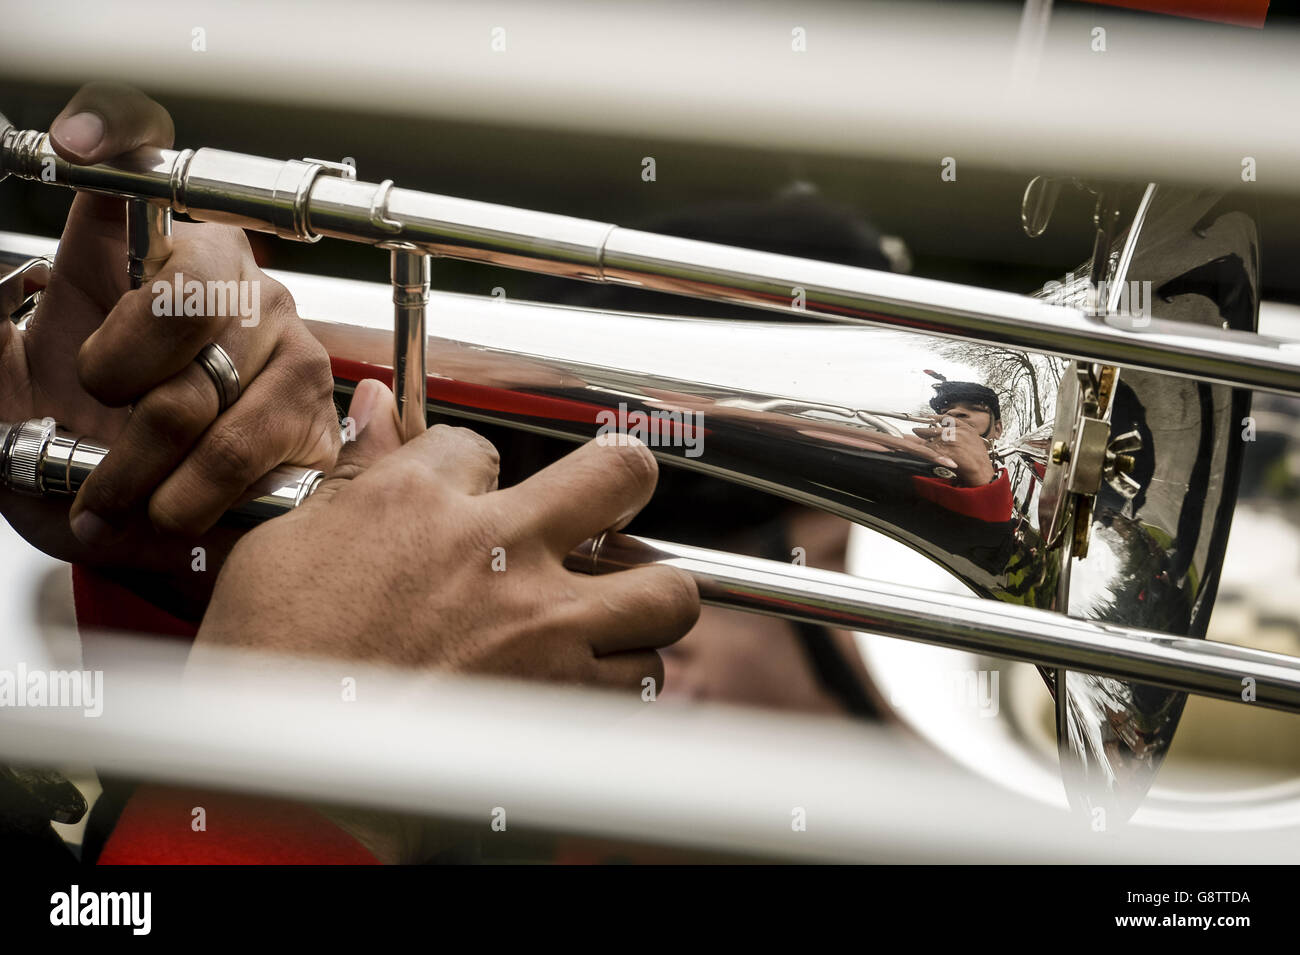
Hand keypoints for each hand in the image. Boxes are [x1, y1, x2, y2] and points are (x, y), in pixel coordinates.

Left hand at [0, 83, 339, 578]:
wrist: (150, 531)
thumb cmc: (85, 455)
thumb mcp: (10, 407)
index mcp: (141, 255)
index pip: (142, 162)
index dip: (115, 131)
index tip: (74, 147)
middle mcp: (224, 278)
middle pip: (180, 295)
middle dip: (116, 378)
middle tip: (98, 410)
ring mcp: (282, 334)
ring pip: (198, 393)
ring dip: (138, 466)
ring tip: (120, 492)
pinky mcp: (312, 403)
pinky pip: (239, 447)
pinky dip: (187, 497)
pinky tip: (171, 508)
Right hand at [196, 379, 700, 687]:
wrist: (279, 769)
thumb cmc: (265, 667)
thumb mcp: (285, 546)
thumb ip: (351, 477)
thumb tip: (377, 411)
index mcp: (420, 503)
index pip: (483, 447)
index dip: (481, 474)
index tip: (474, 500)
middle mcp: (499, 554)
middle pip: (621, 476)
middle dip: (622, 486)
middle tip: (605, 511)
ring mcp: (545, 628)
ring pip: (663, 593)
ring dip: (637, 605)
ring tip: (602, 618)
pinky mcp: (564, 703)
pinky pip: (642, 681)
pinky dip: (622, 682)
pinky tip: (583, 685)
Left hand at [911, 414, 995, 486]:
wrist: (982, 471)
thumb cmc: (979, 458)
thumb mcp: (973, 439)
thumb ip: (962, 433)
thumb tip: (951, 431)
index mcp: (965, 428)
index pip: (947, 418)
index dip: (935, 417)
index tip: (927, 416)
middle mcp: (958, 432)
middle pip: (936, 428)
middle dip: (924, 430)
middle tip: (916, 430)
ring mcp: (953, 441)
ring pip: (933, 439)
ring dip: (925, 441)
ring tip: (918, 442)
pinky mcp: (948, 451)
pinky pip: (933, 449)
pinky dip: (927, 450)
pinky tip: (923, 450)